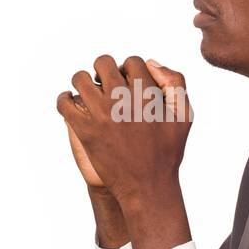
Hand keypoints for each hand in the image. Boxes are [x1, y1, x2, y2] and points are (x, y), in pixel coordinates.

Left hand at [56, 55, 192, 208]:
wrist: (148, 187)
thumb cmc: (168, 152)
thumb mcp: (184, 116)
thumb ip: (175, 82)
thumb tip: (150, 63)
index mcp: (147, 93)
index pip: (132, 61)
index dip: (129, 69)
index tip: (127, 83)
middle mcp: (123, 100)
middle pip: (103, 63)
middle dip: (104, 70)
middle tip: (105, 85)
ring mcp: (102, 114)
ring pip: (79, 78)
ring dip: (82, 81)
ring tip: (87, 93)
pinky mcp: (86, 130)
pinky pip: (64, 103)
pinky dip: (64, 99)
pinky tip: (70, 103)